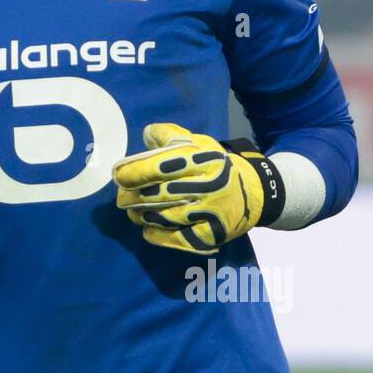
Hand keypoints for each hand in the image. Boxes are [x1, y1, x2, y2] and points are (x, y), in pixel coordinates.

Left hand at [113, 123, 279, 254]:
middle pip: (159, 195)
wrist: (255, 193)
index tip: (118, 175)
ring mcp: (210, 214)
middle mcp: (208, 187)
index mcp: (204, 160)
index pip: (162, 166)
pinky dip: (156, 235)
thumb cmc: (217, 165)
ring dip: (141, 215)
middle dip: (132, 197)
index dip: (135, 171)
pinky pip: (175, 238)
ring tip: (132, 211)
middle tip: (121, 198)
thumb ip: (171, 136)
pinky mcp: (211, 236)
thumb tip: (146, 134)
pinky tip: (148, 228)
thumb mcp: (200, 143)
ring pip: (163, 218)